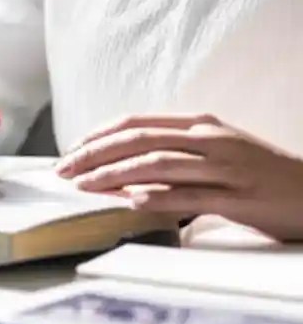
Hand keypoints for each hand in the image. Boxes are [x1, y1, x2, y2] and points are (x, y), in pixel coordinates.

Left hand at [56, 113, 302, 241]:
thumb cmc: (259, 174)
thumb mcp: (216, 150)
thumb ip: (175, 149)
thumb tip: (125, 162)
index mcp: (201, 124)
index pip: (137, 122)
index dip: (99, 135)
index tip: (71, 150)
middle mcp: (211, 140)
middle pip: (140, 140)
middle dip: (95, 154)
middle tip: (64, 169)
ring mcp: (226, 168)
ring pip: (159, 165)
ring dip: (115, 175)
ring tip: (84, 185)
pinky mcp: (239, 198)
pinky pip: (191, 196)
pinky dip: (158, 198)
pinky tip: (130, 202)